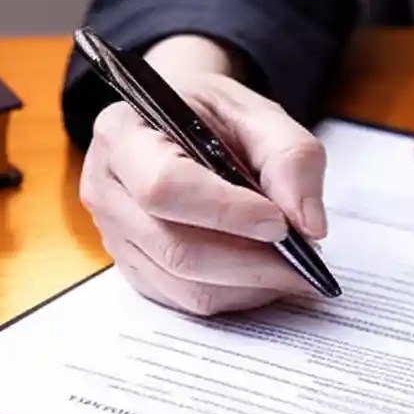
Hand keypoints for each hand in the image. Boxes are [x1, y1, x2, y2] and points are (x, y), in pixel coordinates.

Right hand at [79, 38, 327, 315]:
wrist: (177, 127)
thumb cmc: (210, 118)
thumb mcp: (256, 113)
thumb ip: (291, 157)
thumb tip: (308, 224)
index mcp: (121, 134)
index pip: (164, 187)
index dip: (226, 212)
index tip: (282, 223)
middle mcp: (105, 190)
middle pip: (175, 248)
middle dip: (250, 261)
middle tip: (306, 259)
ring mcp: (114, 237)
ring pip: (184, 284)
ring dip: (248, 284)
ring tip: (292, 266)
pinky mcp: (133, 270)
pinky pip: (186, 300)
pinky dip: (235, 295)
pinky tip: (262, 274)